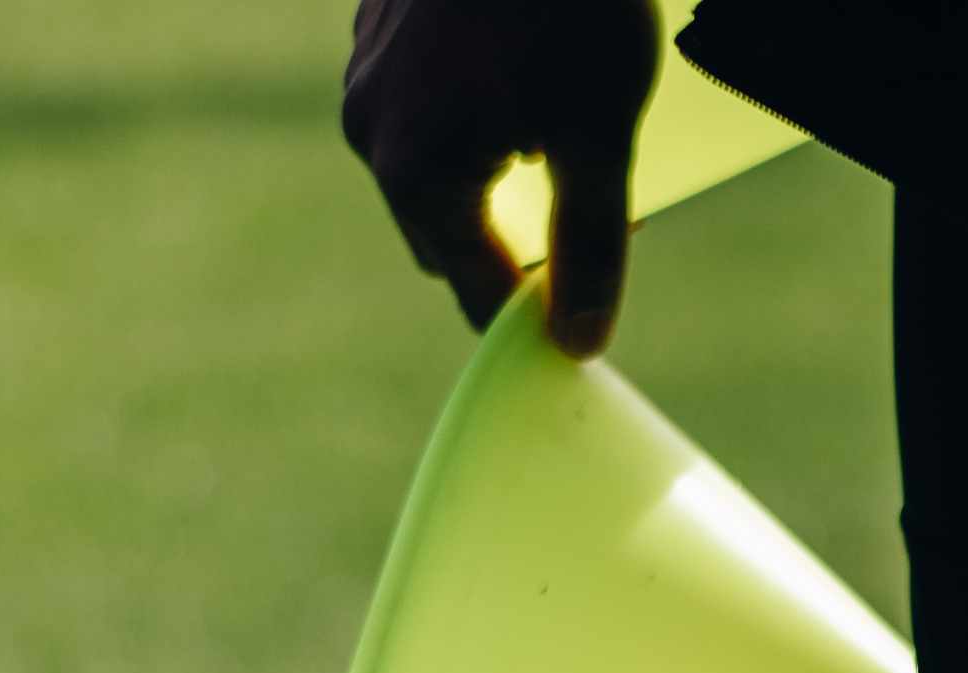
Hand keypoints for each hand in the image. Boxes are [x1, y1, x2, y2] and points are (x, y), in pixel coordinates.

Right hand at [342, 0, 660, 348]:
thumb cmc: (566, 4)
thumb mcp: (601, 136)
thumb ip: (591, 249)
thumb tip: (579, 344)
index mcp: (415, 173)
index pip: (474, 290)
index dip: (534, 311)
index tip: (584, 318)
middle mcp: (371, 129)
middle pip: (449, 231)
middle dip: (515, 238)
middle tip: (596, 214)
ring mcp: (367, 70)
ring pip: (436, 163)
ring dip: (497, 172)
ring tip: (563, 130)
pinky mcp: (380, 22)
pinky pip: (426, 100)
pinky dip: (474, 111)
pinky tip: (526, 71)